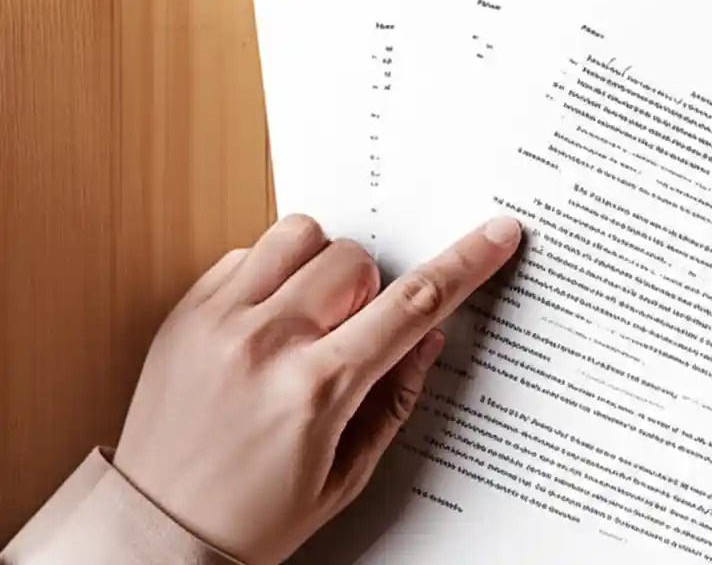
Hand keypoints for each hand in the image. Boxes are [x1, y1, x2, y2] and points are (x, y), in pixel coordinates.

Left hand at [113, 214, 522, 563]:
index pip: (412, 306)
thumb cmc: (254, 516)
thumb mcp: (347, 472)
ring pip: (300, 235)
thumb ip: (396, 396)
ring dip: (320, 268)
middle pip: (355, 259)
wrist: (159, 532)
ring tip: (309, 317)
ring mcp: (219, 321)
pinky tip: (267, 319)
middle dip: (369, 290)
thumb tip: (428, 335)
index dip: (465, 264)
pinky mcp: (184, 313)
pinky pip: (245, 251)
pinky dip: (269, 274)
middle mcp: (267, 344)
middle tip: (352, 336)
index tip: (496, 236)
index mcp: (317, 388)